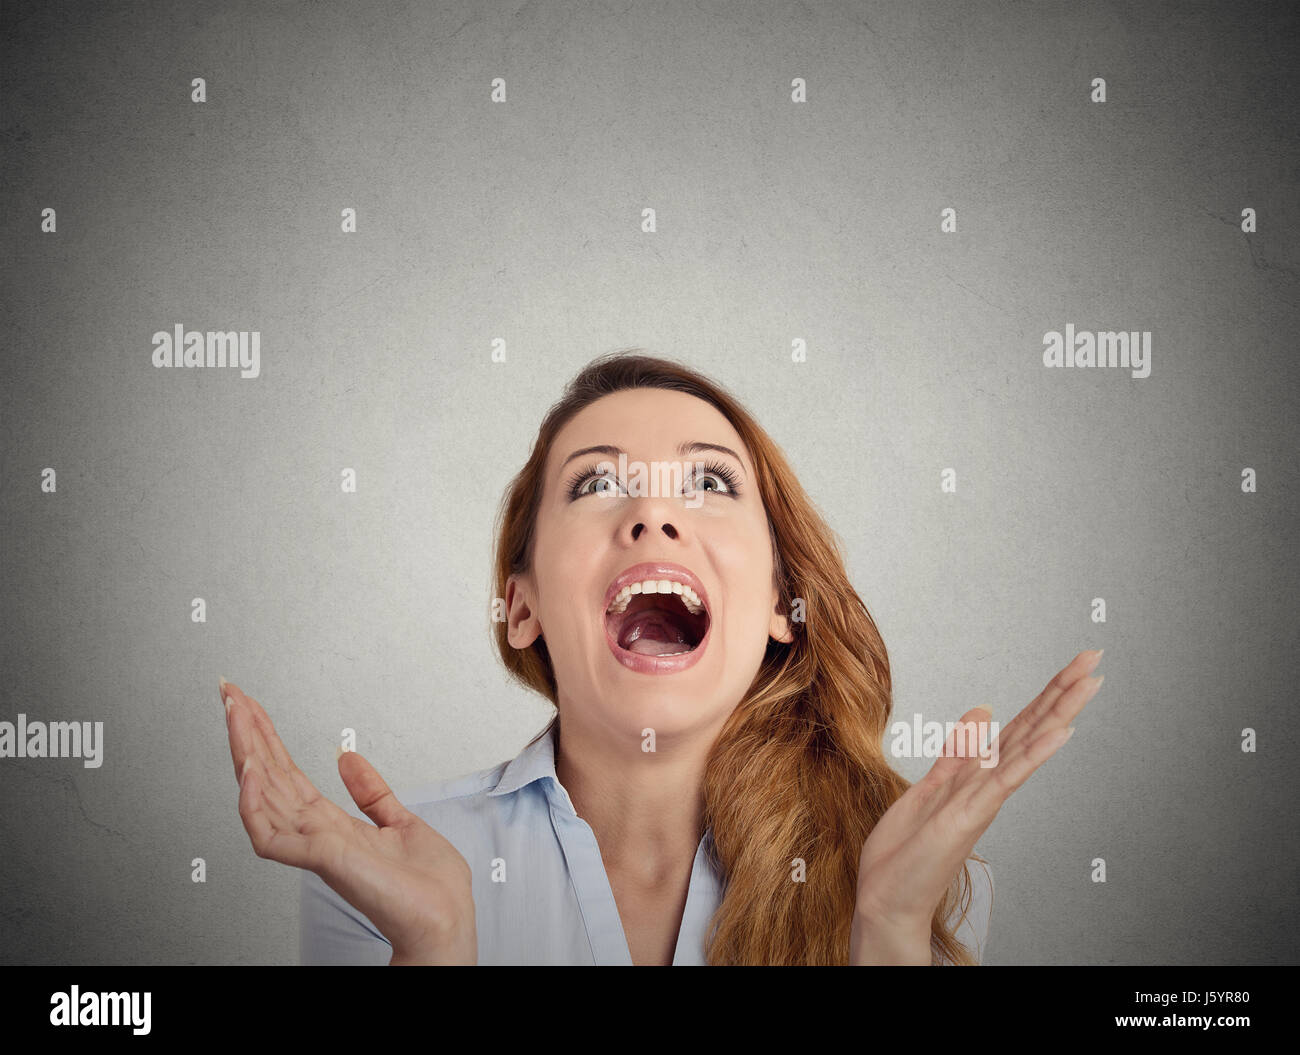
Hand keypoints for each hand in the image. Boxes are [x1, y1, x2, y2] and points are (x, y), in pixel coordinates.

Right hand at [219, 679, 475, 964]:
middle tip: (229, 694)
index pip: (287, 773)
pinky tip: (251, 772)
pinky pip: (272, 835)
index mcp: (331, 824)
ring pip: (263, 797)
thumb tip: (348, 758)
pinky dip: (256, 804)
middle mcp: (315, 834)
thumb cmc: (426, 886)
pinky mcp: (323, 860)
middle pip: (269, 776)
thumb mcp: (399, 821)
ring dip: (246, 754)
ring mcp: (314, 848)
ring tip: (235, 716)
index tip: (248, 704)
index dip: (267, 738)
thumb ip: (371, 792)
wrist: (444, 919)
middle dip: (247, 734)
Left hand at [850, 649, 1104, 964]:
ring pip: (1026, 747)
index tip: (1074, 665)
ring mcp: (983, 799)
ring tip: (1088, 682)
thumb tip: (981, 713)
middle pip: (1032, 728)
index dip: (1045, 695)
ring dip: (1058, 712)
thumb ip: (958, 752)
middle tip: (1095, 656)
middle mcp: (988, 785)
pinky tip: (1058, 733)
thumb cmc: (908, 853)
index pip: (1019, 726)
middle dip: (1062, 692)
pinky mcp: (970, 815)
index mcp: (978, 775)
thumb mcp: (931, 787)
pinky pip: (1005, 779)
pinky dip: (1032, 755)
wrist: (888, 897)